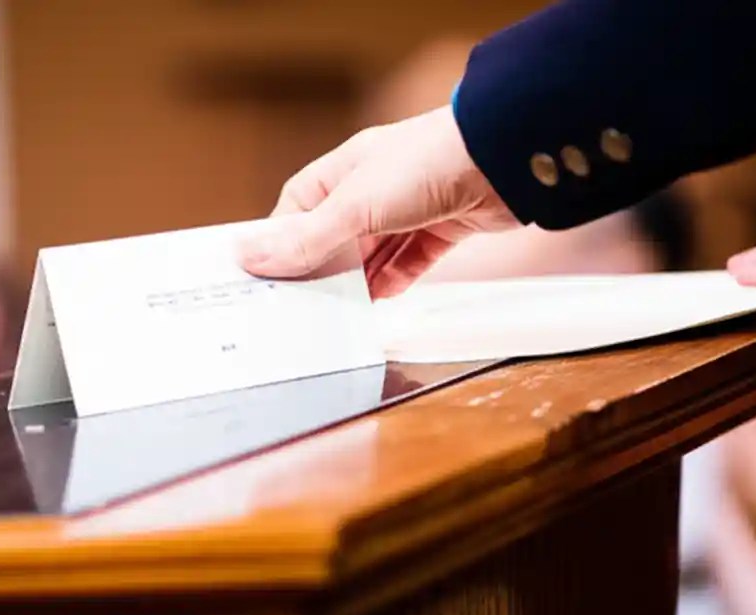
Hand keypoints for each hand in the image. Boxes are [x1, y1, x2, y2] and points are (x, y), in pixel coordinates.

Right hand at [236, 106, 518, 297]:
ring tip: (336, 316)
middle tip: (301, 308)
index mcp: (343, 172)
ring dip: (357, 284)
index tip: (265, 279)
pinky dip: (393, 283)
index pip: (297, 211)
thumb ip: (306, 238)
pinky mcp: (442, 228)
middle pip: (334, 239)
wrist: (505, 158)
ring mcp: (408, 210)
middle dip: (321, 272)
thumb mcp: (354, 207)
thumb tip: (250, 255)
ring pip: (371, 256)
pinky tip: (379, 305)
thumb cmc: (427, 162)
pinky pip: (408, 264)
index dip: (282, 244)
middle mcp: (373, 189)